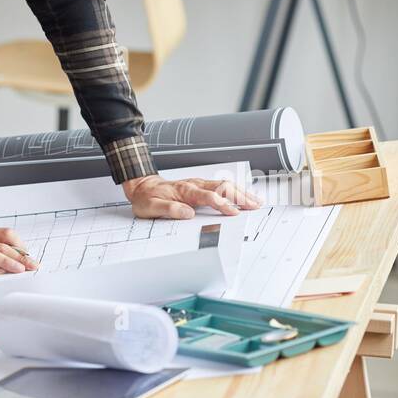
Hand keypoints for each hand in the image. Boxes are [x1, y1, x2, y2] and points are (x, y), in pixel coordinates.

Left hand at [123, 174, 262, 220]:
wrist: (142, 186)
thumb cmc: (146, 197)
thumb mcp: (151, 207)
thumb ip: (169, 209)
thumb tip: (188, 214)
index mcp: (184, 190)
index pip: (208, 196)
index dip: (221, 204)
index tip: (233, 212)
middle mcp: (194, 185)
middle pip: (222, 187)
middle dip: (239, 196)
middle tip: (254, 206)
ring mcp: (198, 184)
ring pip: (224, 185)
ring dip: (240, 193)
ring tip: (255, 201)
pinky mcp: (199, 186)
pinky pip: (220, 186)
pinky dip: (234, 191)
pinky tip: (243, 196)